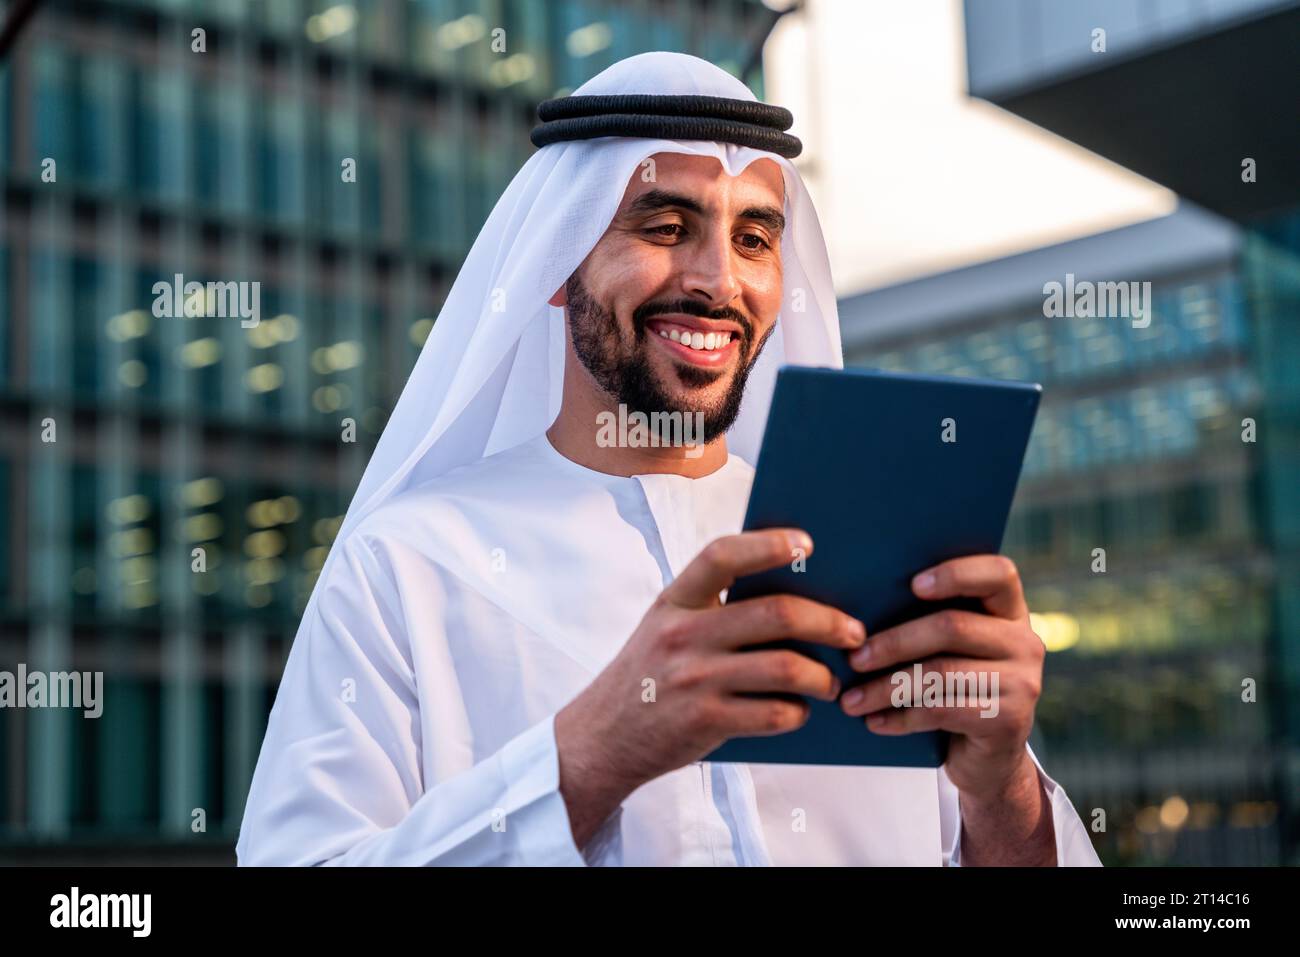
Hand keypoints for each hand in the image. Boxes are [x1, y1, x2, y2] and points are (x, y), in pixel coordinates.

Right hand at [556, 528, 865, 847]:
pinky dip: (797, 713)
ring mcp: (694, 679)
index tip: (807, 544)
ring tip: (829, 681)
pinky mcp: (705, 721)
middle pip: (776, 614)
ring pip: (786, 667)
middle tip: (854, 632)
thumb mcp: (666, 626)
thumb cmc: (649, 673)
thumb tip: (796, 592)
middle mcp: (683, 634)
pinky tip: (798, 711)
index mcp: (675, 600)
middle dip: (828, 622)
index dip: (768, 545)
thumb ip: (713, 607)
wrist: (602, 737)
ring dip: (821, 676)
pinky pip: (774, 713)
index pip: (722, 555)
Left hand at [837, 555, 1045, 802]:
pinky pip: (942, 710)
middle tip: (854, 659)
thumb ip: (927, 623)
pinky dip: (900, 717)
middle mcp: (1024, 642)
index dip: (957, 574)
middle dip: (894, 643)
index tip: (912, 585)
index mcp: (1009, 611)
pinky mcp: (1010, 721)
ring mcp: (1023, 682)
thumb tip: (860, 613)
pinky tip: (874, 721)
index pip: (998, 574)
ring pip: (940, 673)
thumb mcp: (950, 652)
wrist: (988, 757)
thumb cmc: (955, 690)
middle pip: (952, 627)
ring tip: (851, 700)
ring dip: (886, 688)